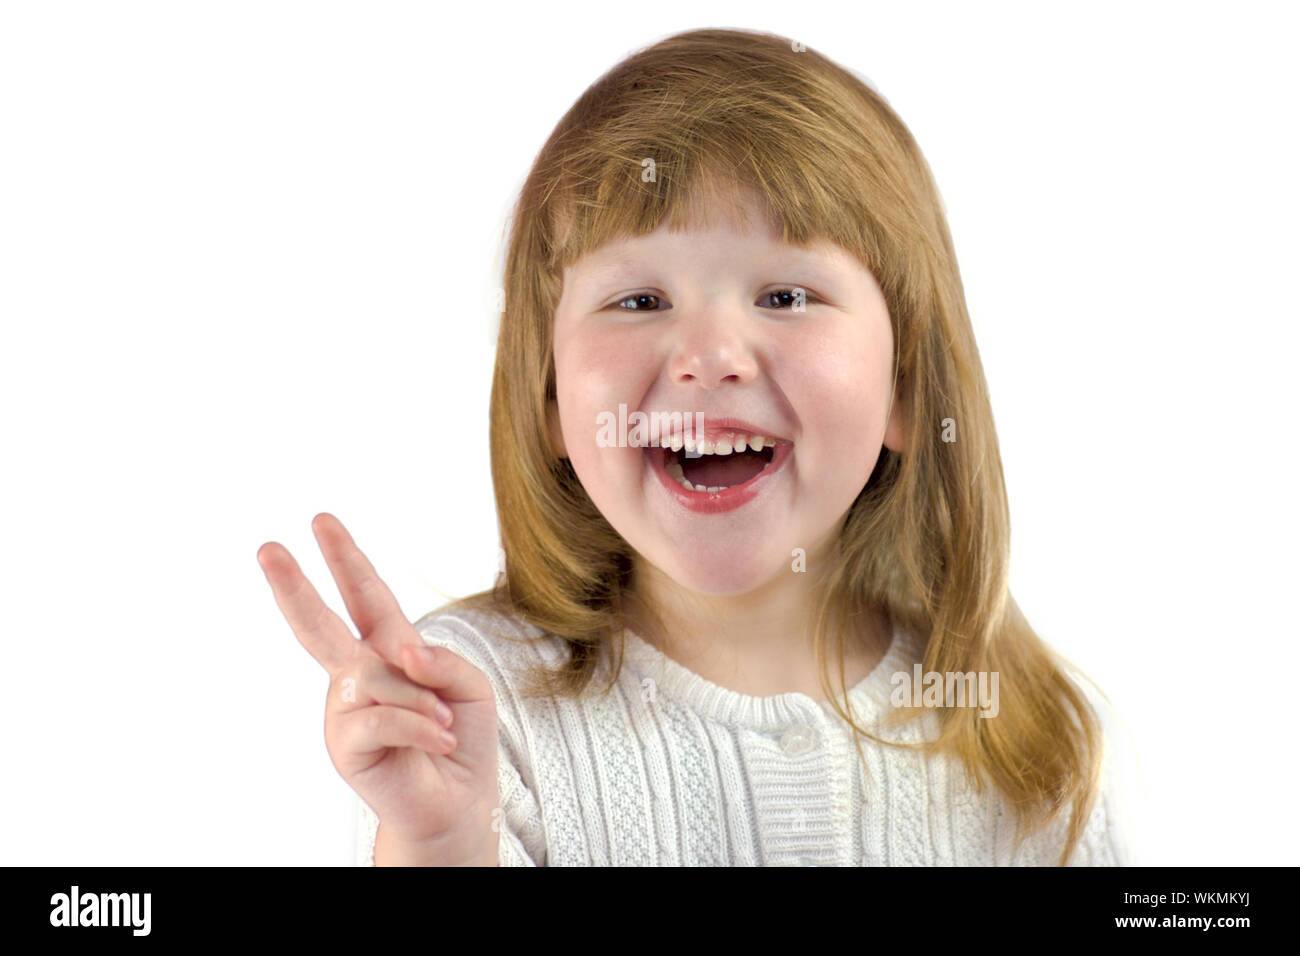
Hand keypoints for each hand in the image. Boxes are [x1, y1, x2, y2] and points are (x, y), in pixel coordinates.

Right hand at [257, 513, 498, 859]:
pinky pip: (384, 718)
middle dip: (295, 585)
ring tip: (445, 724)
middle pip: (320, 624)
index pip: (366, 596)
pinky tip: (440, 740)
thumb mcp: (469, 685)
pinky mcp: (345, 745)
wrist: (460, 800)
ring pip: (378, 680)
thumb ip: (440, 659)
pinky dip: (422, 726)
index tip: (322, 520)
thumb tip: (401, 651)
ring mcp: (346, 710)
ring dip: (423, 701)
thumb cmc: (464, 737)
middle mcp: (359, 675)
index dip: (346, 558)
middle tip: (267, 548)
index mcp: (388, 648)